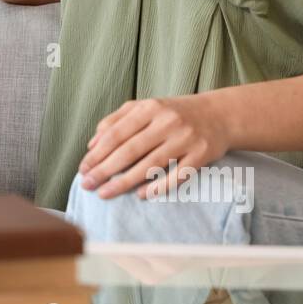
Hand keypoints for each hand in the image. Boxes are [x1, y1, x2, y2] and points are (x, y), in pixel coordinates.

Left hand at [77, 94, 231, 199]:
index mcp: (149, 108)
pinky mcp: (201, 155)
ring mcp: (185, 139)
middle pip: (130, 150)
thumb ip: (116, 121)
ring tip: (105, 193)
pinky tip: (141, 195)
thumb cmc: (174, 113)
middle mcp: (167, 122)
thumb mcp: (145, 108)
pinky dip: (158, 186)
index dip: (97, 153)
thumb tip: (91, 144)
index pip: (117, 133)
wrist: (219, 115)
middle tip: (87, 185)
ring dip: (125, 182)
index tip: (83, 168)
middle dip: (105, 170)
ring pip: (150, 165)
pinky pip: (177, 175)